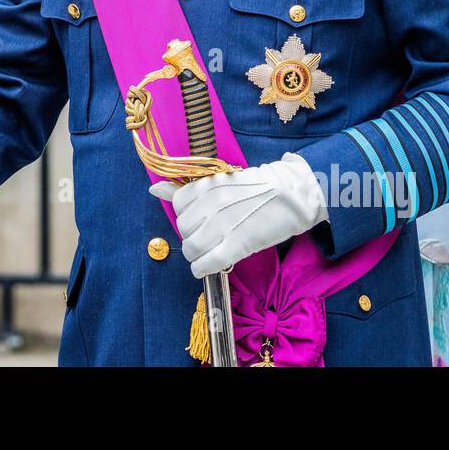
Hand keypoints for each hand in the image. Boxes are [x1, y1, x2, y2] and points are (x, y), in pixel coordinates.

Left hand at [149, 153, 326, 277]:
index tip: (201, 219)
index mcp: (207, 185)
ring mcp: (224, 224)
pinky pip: (209, 263)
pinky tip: (207, 267)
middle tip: (209, 236)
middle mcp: (211, 204)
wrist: (294, 195)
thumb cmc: (260, 187)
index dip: (188, 216)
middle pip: (184, 229)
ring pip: (192, 248)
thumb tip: (154, 189)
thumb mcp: (221, 181)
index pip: (178, 206)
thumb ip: (186, 189)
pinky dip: (203, 268)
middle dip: (192, 236)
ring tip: (209, 252)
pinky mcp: (239, 244)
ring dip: (197, 255)